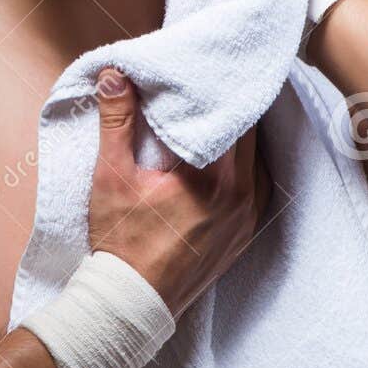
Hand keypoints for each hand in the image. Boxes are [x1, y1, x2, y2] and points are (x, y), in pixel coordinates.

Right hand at [85, 67, 270, 315]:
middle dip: (232, 106)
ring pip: (256, 159)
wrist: (131, 303)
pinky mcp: (244, 233)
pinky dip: (243, 165)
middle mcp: (242, 196)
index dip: (224, 86)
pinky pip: (255, 186)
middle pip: (250, 133)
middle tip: (217, 79)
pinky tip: (223, 154)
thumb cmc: (121, 242)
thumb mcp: (111, 176)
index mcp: (214, 177)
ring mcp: (247, 217)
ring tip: (219, 111)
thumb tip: (114, 74)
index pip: (234, 114)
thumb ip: (117, 121)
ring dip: (240, 135)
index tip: (216, 65)